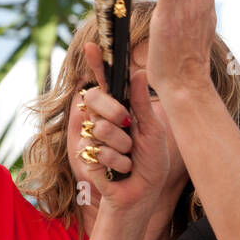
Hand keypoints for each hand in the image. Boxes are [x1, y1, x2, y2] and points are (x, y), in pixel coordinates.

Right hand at [77, 43, 170, 211]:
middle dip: (113, 110)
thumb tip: (140, 71)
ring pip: (98, 127)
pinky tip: (122, 170)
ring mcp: (92, 137)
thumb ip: (143, 104)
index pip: (106, 82)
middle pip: (94, 98)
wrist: (144, 193)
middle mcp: (102, 119)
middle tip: (127, 124)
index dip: (98, 63)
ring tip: (130, 156)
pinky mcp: (86, 156)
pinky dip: (117, 161)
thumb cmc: (152, 162)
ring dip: (121, 144)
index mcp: (121, 109)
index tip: (92, 45)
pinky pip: (98, 150)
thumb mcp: (153, 130)